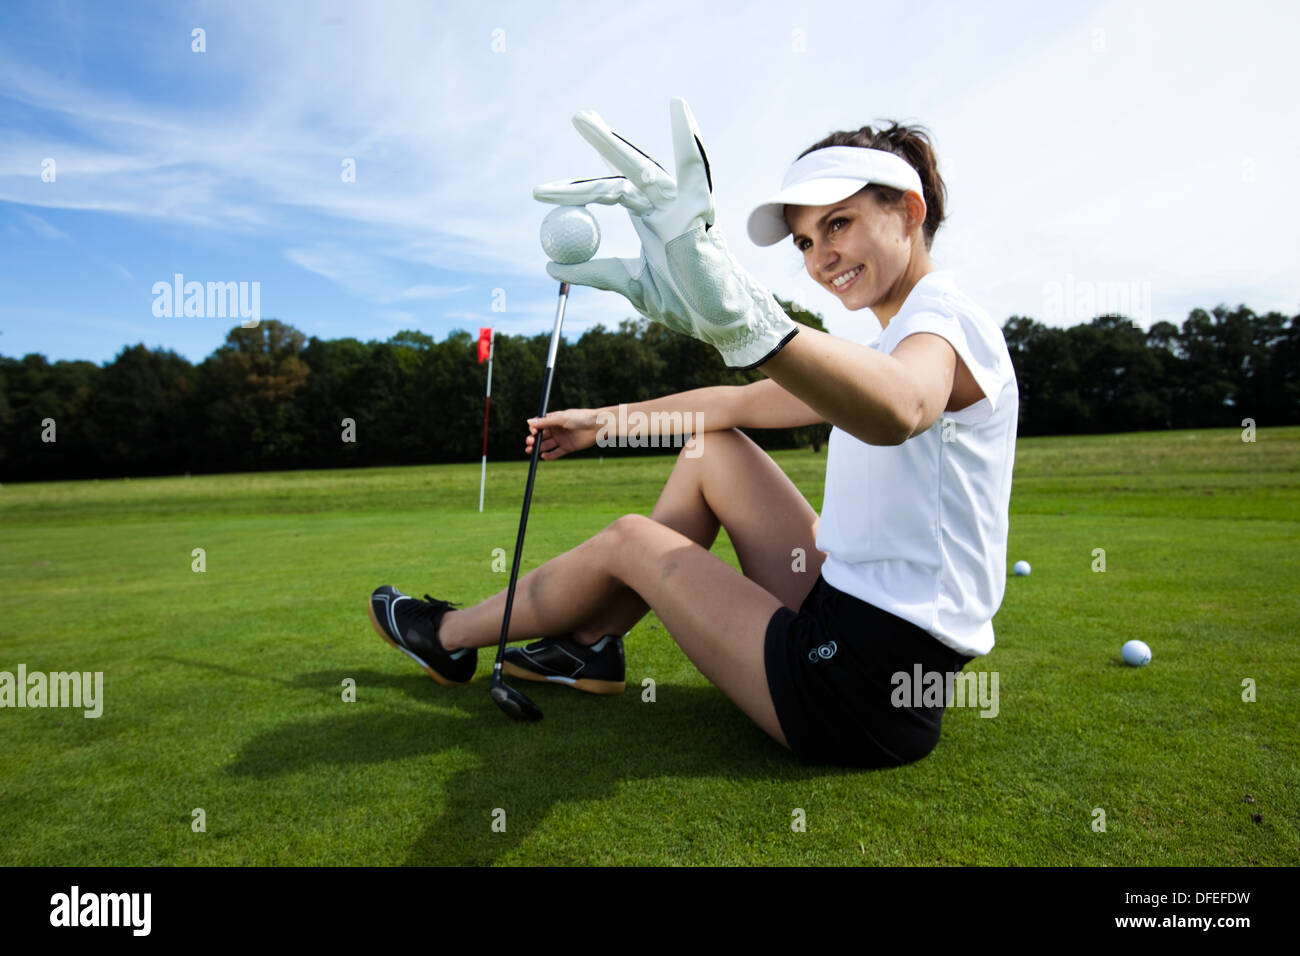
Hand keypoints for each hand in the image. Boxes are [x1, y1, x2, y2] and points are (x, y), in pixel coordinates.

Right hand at [524, 408, 601, 459]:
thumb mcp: (561, 419)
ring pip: (547, 445)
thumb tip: (529, 422)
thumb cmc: (580, 418)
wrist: (597, 426)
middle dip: (533, 440)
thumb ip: (546, 422)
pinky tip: (543, 456)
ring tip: (530, 451)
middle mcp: (556, 430)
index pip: (539, 425)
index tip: (533, 432)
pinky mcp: (568, 448)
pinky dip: (549, 456)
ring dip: (538, 448)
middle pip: (541, 436)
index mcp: (554, 420)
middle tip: (529, 443)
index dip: (534, 429)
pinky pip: (556, 453)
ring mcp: (562, 439)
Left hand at [532, 97, 797, 369]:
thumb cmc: (684, 302)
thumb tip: (549, 265)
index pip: (610, 192)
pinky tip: (679, 110)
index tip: (543, 191)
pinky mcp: (700, 209)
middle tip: (578, 116)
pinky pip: (694, 170)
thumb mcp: (629, 284)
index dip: (578, 188)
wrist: (719, 320)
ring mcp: (681, 204)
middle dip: (601, 141)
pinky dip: (688, 139)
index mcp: (648, 219)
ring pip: (644, 168)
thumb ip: (594, 271)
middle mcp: (663, 205)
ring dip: (612, 144)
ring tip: (586, 120)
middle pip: (626, 169)